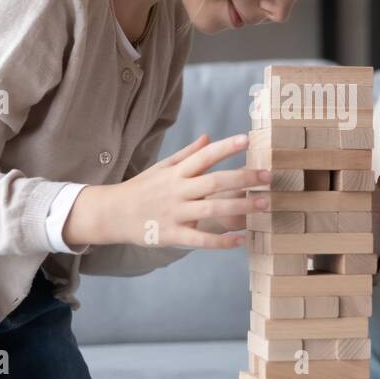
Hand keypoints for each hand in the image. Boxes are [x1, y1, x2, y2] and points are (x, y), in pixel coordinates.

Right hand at [64, 133, 270, 248]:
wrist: (111, 214)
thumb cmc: (140, 189)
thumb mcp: (161, 168)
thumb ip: (187, 154)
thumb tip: (209, 137)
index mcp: (176, 173)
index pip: (204, 156)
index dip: (225, 147)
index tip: (246, 139)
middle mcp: (177, 191)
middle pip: (214, 182)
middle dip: (243, 179)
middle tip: (268, 177)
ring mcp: (175, 214)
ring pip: (212, 210)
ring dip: (240, 208)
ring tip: (264, 205)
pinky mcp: (172, 235)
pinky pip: (200, 240)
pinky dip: (220, 242)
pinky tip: (240, 240)